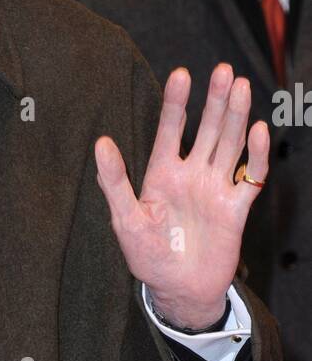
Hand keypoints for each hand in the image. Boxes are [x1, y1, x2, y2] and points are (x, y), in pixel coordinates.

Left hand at [95, 64, 268, 328]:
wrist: (178, 290)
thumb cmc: (147, 257)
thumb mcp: (124, 219)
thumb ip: (114, 181)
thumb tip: (101, 143)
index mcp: (163, 174)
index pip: (172, 130)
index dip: (177, 103)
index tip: (183, 74)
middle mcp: (192, 175)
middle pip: (208, 129)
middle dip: (216, 100)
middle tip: (224, 70)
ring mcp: (215, 188)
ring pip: (230, 144)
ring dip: (236, 116)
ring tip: (242, 86)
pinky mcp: (236, 208)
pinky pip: (250, 176)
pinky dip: (256, 154)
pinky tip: (259, 131)